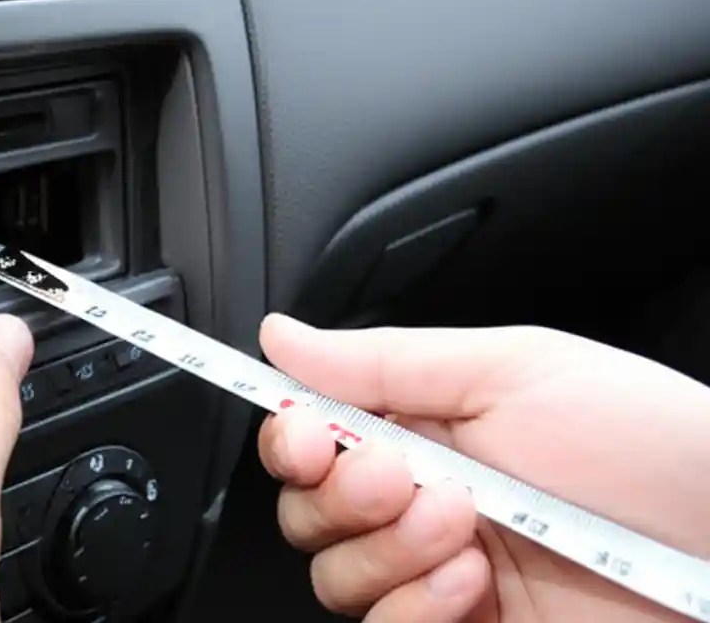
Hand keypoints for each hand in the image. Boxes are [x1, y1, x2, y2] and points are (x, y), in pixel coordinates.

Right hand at [256, 314, 709, 622]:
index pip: (309, 436)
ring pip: (335, 577)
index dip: (289, 439)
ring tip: (465, 528)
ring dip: (386, 550)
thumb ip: (385, 360)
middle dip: (341, 495)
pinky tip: (473, 583)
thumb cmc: (650, 446)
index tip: (308, 437)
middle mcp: (418, 501)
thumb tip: (282, 336)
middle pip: (305, 513)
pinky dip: (414, 608)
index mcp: (422, 427)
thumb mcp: (513, 370)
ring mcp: (438, 573)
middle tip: (406, 477)